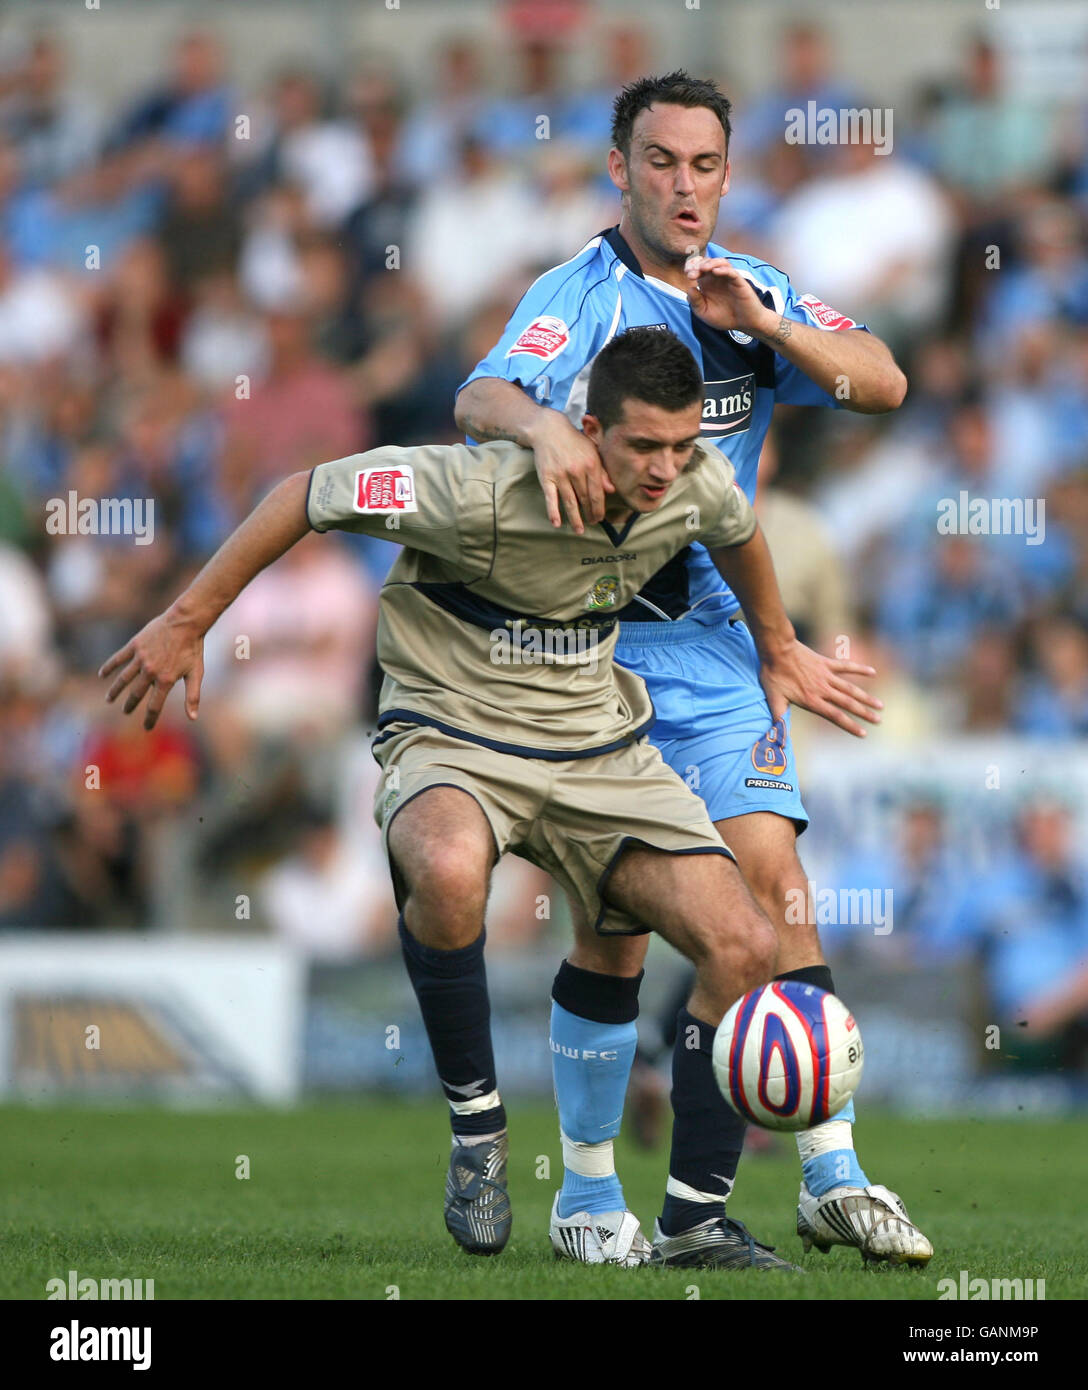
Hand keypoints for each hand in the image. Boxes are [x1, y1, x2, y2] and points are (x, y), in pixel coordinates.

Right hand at [98, 608, 204, 729]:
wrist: (186, 622)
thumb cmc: (193, 648)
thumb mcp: (196, 673)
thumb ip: (193, 696)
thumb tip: (193, 718)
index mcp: (166, 681)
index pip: (155, 706)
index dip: (150, 719)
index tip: (146, 727)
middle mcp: (150, 671)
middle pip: (136, 694)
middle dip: (130, 705)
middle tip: (125, 712)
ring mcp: (141, 658)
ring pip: (124, 679)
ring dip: (115, 690)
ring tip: (109, 699)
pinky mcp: (135, 645)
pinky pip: (118, 658)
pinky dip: (109, 667)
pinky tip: (103, 675)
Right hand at [527, 409, 613, 532]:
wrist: (549, 430)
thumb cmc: (574, 441)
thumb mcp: (592, 451)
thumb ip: (602, 471)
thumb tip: (611, 490)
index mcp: (591, 464)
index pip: (598, 493)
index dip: (599, 508)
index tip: (600, 518)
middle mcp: (577, 471)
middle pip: (585, 499)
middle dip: (589, 514)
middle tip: (592, 524)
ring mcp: (561, 475)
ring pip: (570, 502)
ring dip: (575, 518)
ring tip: (579, 530)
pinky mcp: (546, 477)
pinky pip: (551, 498)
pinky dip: (553, 512)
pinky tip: (556, 523)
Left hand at [684, 256, 776, 336]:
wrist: (744, 323)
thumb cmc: (725, 317)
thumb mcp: (704, 312)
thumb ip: (695, 302)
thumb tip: (690, 288)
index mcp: (707, 283)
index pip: (698, 268)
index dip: (692, 267)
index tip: (687, 273)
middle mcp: (717, 278)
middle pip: (707, 262)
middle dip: (698, 265)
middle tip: (691, 273)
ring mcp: (728, 278)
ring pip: (720, 262)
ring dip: (711, 263)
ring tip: (703, 269)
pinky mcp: (738, 282)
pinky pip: (731, 272)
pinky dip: (724, 269)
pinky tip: (716, 271)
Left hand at [758, 639, 881, 737]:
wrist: (777, 649)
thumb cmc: (773, 675)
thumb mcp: (774, 699)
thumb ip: (779, 719)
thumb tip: (777, 740)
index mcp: (812, 700)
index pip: (835, 716)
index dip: (850, 725)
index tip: (864, 734)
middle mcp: (823, 689)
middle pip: (848, 703)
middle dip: (864, 713)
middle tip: (879, 720)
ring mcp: (826, 675)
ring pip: (850, 688)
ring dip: (866, 697)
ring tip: (880, 705)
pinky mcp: (826, 663)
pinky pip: (846, 666)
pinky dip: (859, 669)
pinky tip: (873, 672)